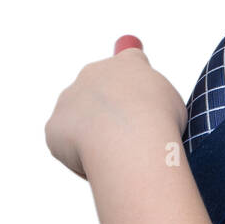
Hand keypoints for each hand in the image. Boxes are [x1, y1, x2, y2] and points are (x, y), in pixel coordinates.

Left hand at [45, 35, 188, 178]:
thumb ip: (156, 101)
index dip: (131, 77)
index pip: (129, 60)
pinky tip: (97, 163)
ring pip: (79, 120)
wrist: (130, 139)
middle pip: (97, 89)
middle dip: (107, 111)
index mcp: (128, 64)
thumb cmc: (159, 125)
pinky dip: (78, 158)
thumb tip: (146, 110)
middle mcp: (93, 73)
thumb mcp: (171, 104)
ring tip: (114, 154)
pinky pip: (66, 145)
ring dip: (91, 136)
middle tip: (123, 138)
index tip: (133, 92)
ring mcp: (69, 97)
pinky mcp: (53, 126)